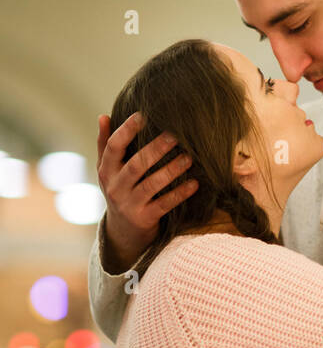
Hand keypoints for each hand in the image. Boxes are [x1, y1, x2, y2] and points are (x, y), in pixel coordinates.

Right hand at [96, 112, 198, 270]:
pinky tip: (194, 183)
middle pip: (136, 165)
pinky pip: (164, 204)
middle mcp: (115, 187)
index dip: (126, 130)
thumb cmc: (119, 190)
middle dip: (155, 149)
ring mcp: (129, 205)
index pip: (113, 147)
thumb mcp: (108, 171)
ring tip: (189, 157)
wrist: (122, 232)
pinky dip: (179, 194)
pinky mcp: (144, 219)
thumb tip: (103, 116)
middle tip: (175, 135)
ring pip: (151, 185)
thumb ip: (105, 144)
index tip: (142, 115)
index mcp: (106, 171)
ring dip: (171, 170)